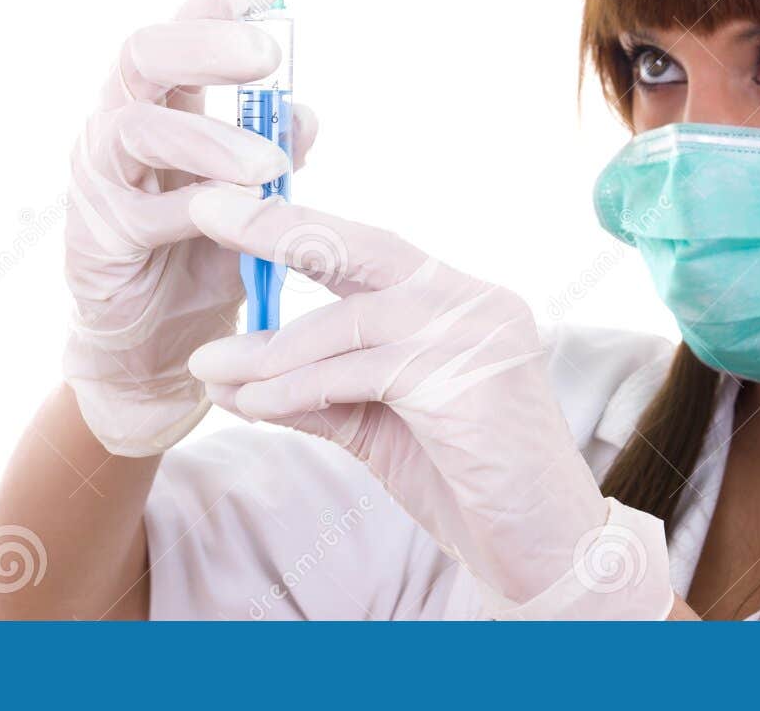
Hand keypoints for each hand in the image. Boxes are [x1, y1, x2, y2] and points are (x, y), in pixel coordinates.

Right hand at [61, 0, 317, 456]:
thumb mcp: (255, 196)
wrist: (160, 352)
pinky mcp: (97, 240)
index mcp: (163, 106)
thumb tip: (306, 113)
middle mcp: (120, 128)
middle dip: (204, 45)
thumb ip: (274, 152)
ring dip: (207, 139)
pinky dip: (193, 209)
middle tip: (266, 54)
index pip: (182, 30)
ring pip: (136, 129)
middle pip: (142, 56)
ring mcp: (100, 181)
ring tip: (266, 163)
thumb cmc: (207, 256)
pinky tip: (236, 214)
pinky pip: (141, 213)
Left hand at [185, 189, 673, 619]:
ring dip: (272, 346)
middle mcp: (475, 300)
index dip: (299, 228)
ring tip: (210, 365)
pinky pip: (362, 371)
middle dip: (282, 226)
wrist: (549, 550)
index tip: (231, 210)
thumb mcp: (376, 426)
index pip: (370, 249)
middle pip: (366, 247)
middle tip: (210, 211)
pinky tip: (252, 402)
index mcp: (459, 300)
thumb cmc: (468, 485)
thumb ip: (312, 393)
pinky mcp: (470, 379)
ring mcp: (479, 334)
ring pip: (353, 319)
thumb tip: (224, 373)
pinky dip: (298, 386)